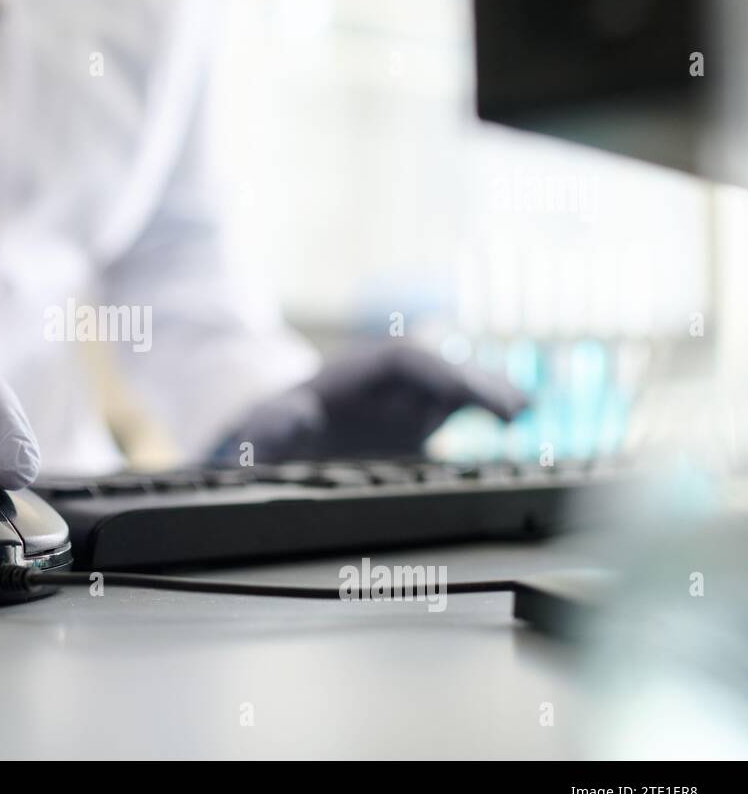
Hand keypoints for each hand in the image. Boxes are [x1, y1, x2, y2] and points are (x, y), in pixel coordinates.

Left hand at [220, 342, 527, 461]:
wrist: (284, 431)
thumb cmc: (275, 429)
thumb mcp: (268, 429)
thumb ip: (279, 425)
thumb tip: (298, 420)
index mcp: (356, 370)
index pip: (405, 362)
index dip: (435, 374)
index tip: (462, 393)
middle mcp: (389, 374)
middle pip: (440, 367)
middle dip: (474, 383)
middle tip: (511, 407)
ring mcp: (409, 390)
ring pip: (457, 382)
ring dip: (490, 392)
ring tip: (525, 408)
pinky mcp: (422, 409)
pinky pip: (461, 400)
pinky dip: (488, 405)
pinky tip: (520, 414)